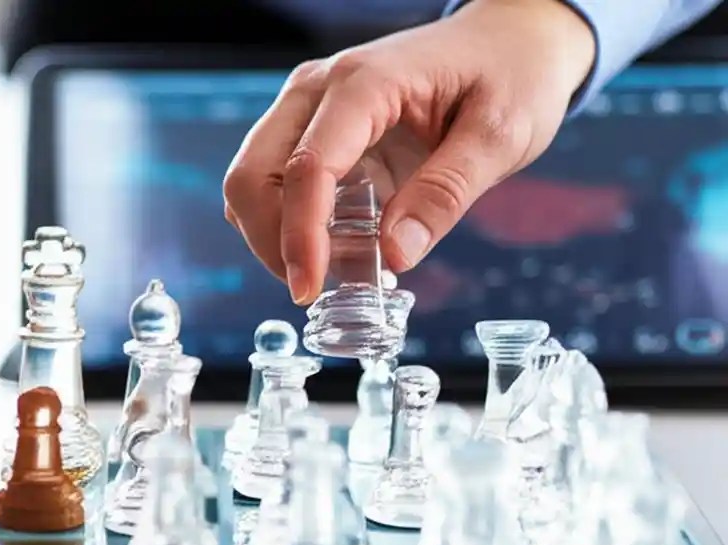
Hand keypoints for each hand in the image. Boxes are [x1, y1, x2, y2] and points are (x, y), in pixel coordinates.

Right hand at [223, 0, 594, 303]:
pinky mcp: (310, 127)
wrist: (508, 39)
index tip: (309, 289)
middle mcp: (319, 89)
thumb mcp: (501, 135)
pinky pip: (273, 184)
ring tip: (340, 265)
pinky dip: (289, 224)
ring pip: (250, 183)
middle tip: (318, 287)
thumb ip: (445, 193)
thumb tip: (395, 256)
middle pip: (252, 177)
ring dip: (277, 236)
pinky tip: (335, 243)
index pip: (306, 168)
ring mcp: (307, 106)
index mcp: (366, 82)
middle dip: (273, 243)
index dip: (300, 237)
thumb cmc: (511, 74)